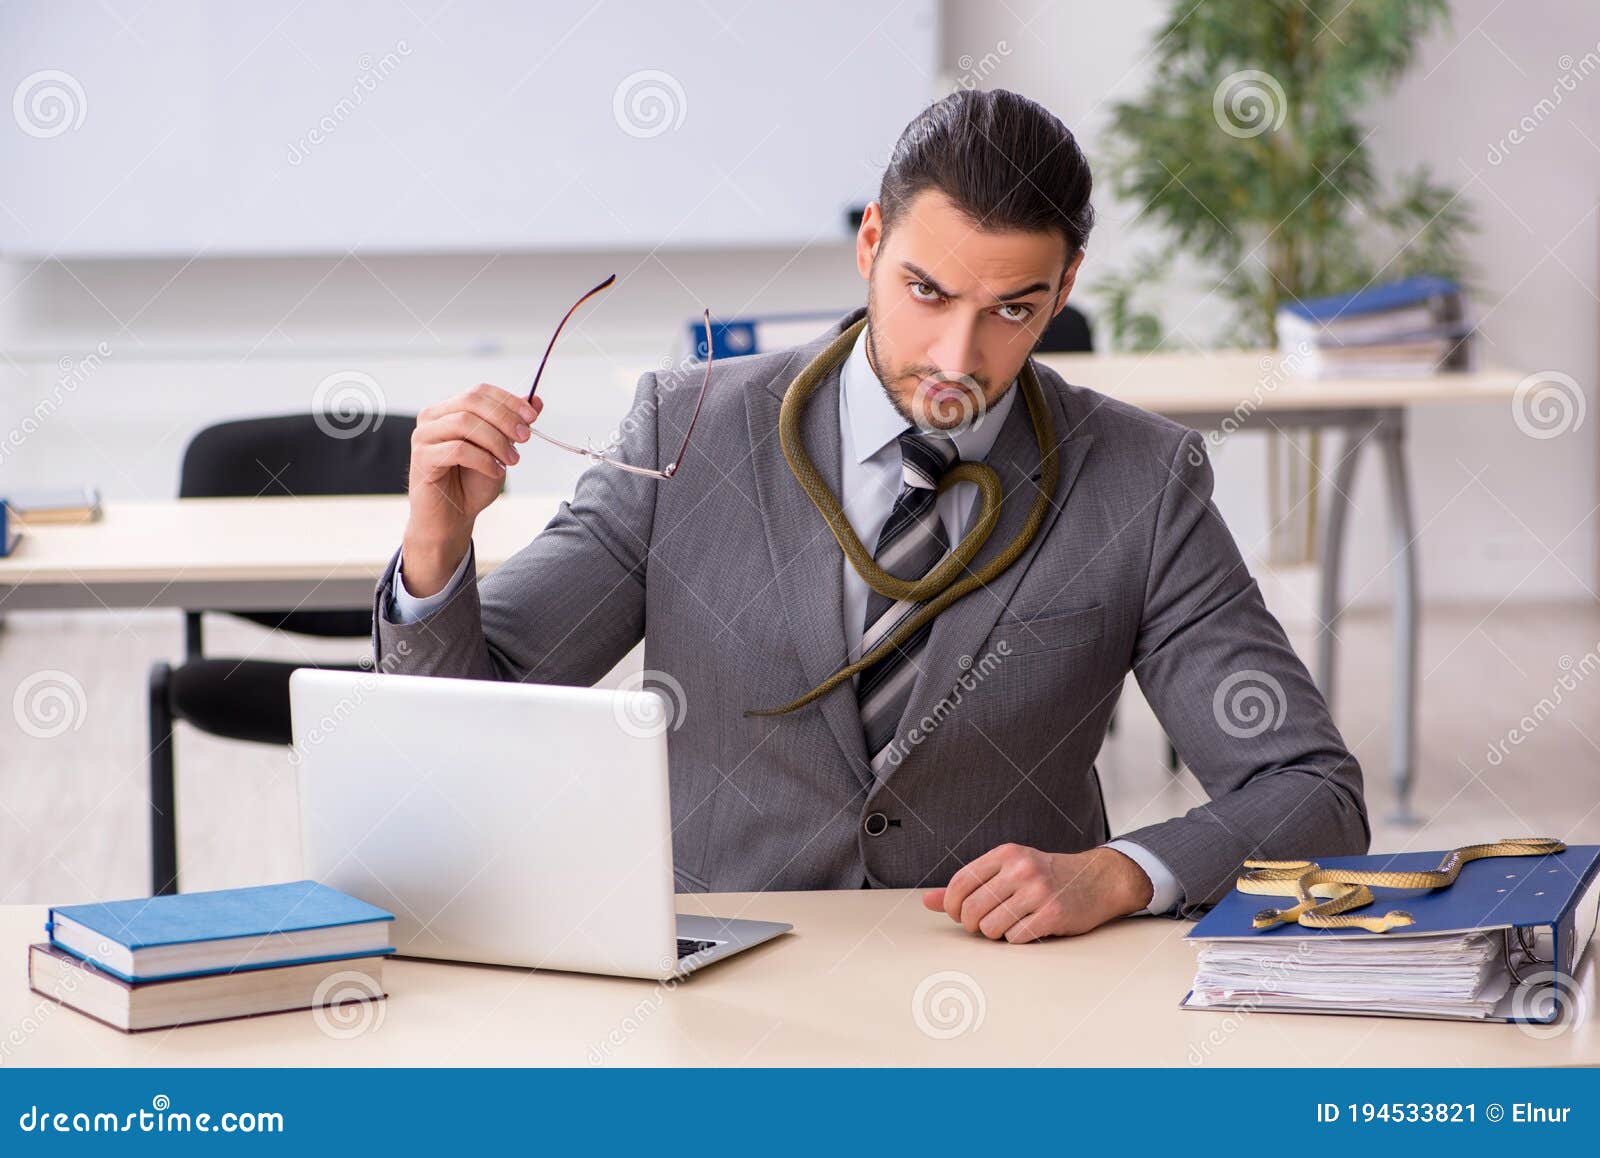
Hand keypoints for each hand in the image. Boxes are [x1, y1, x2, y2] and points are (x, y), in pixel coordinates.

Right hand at [402, 384, 542, 595]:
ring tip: (512, 460)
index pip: (480, 392)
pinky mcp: (421, 458)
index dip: (508, 401)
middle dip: (505, 418)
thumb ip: (513, 425)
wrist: (452, 519)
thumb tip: (536, 400)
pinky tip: (496, 472)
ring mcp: (423, 436)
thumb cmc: (472, 483)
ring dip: (496, 441)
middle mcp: (432, 418)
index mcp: (449, 409)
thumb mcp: (500, 450)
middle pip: (472, 402)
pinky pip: (458, 450)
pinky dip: (484, 460)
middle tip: (525, 438)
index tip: (532, 416)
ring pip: (465, 423)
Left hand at [921, 843, 1154, 941]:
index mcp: (1005, 855)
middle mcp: (1021, 869)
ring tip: (1008, 924)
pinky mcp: (1053, 914)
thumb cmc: (1045, 876)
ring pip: (991, 927)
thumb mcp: (1007, 871)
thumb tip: (927, 901)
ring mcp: (1038, 891)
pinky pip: (1015, 938)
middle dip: (971, 925)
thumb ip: (968, 885)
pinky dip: (1016, 939)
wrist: (1097, 880)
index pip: (960, 882)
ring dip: (995, 933)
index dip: (952, 906)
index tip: (959, 915)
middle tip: (982, 925)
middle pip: (972, 909)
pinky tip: (1028, 928)